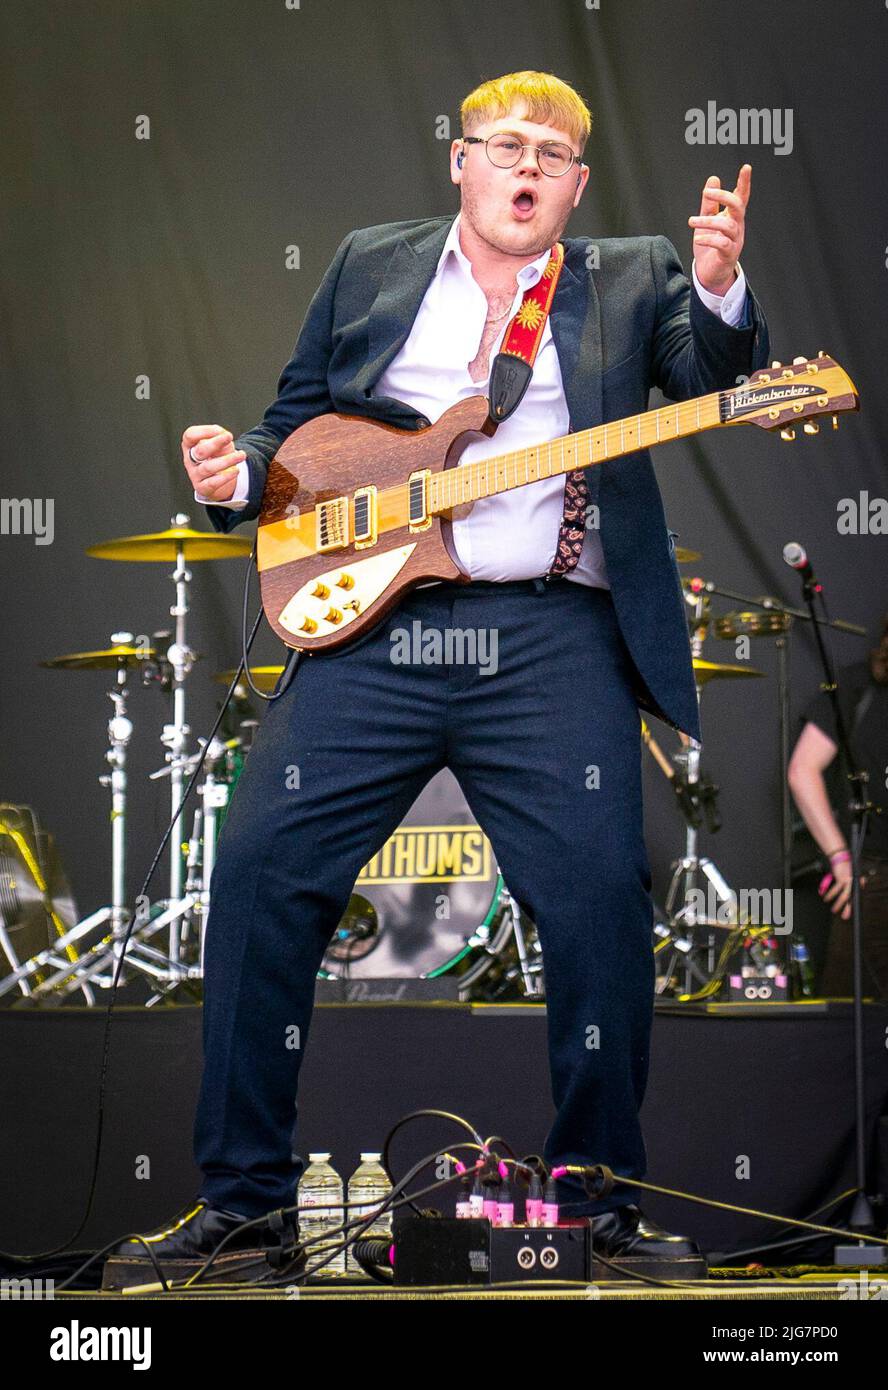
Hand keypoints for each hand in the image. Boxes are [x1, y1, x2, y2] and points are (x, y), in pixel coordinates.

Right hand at [182, 424, 245, 501]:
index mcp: (190, 445)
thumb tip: (224, 436)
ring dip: (227, 460)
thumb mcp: (220, 442)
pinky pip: (213, 483)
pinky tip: (236, 470)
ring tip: (241, 455)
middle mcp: (189, 459)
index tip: (223, 432)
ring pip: (209, 467)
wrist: (220, 478)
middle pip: (200, 450)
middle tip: (230, 437)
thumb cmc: (218, 455)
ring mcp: (195, 474)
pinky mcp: (202, 488)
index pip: (190, 435)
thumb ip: (220, 435)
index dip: (205, 431)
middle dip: (216, 443)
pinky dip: (226, 477)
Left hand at [688, 164, 750, 295]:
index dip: (744, 183)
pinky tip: (698, 238)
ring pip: (727, 226)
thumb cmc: (710, 246)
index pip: (741, 197)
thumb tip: (713, 179)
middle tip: (708, 191)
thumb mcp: (707, 220)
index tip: (746, 167)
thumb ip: (709, 203)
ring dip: (708, 221)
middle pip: (737, 207)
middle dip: (724, 197)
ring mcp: (735, 241)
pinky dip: (709, 239)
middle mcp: (737, 227)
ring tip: (691, 221)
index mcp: (733, 217)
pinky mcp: (728, 255)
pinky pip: (722, 244)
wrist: (710, 273)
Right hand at [818, 862, 866, 921]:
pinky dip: (830, 894)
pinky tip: (825, 897)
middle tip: (844, 916)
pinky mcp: (843, 879)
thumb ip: (849, 885)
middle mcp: (854, 884)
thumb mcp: (847, 878)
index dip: (851, 906)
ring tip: (834, 910)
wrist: (840, 858)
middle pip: (852, 899)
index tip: (848, 913)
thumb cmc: (844, 868)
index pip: (855, 897)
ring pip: (844, 896)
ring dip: (838, 904)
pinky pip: (835, 889)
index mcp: (856, 884)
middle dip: (847, 909)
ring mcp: (849, 882)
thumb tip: (848, 890)